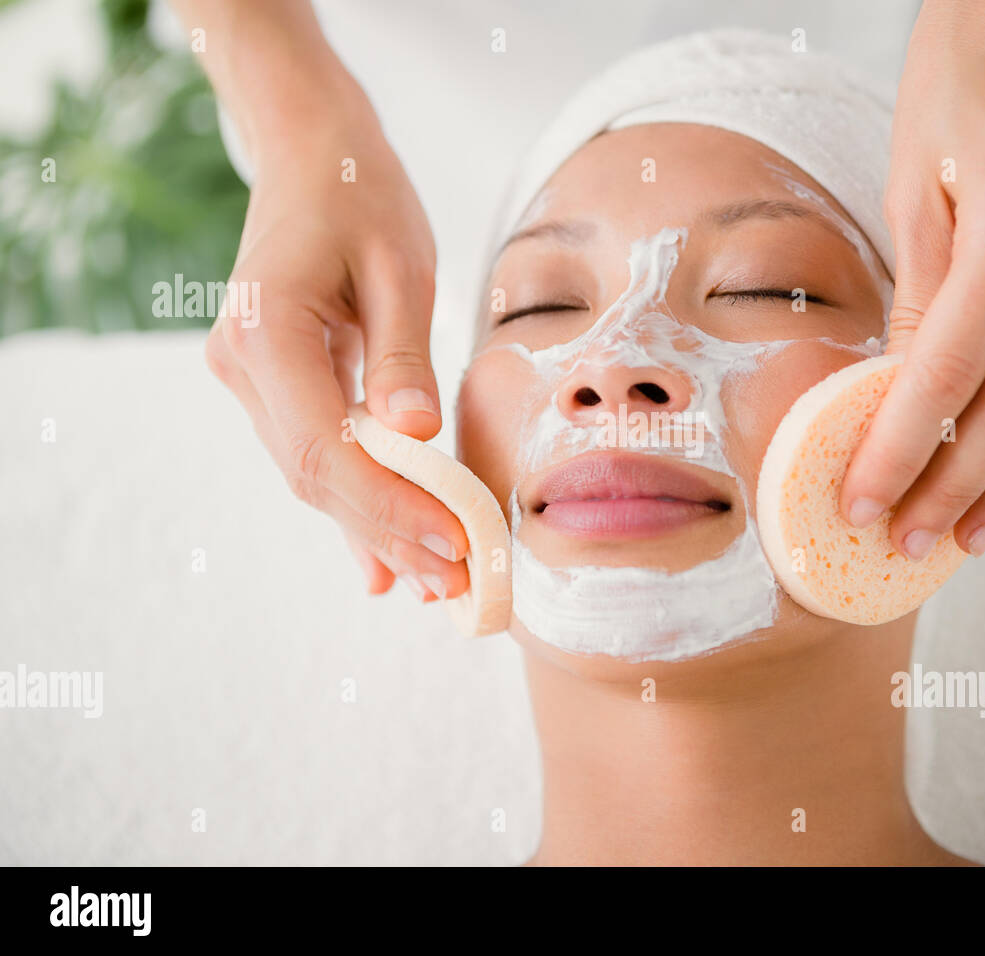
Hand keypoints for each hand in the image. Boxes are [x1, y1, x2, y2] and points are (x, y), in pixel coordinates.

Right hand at [204, 115, 469, 601]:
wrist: (312, 155)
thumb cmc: (362, 196)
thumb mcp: (401, 268)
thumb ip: (404, 356)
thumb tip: (416, 438)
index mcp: (267, 331)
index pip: (323, 449)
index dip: (387, 507)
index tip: (451, 542)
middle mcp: (241, 365)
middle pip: (316, 476)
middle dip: (389, 533)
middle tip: (456, 583)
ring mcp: (247, 378)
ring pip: (314, 475)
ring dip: (376, 528)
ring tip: (437, 578)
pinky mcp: (270, 384)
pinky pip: (314, 454)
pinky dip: (355, 502)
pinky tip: (381, 560)